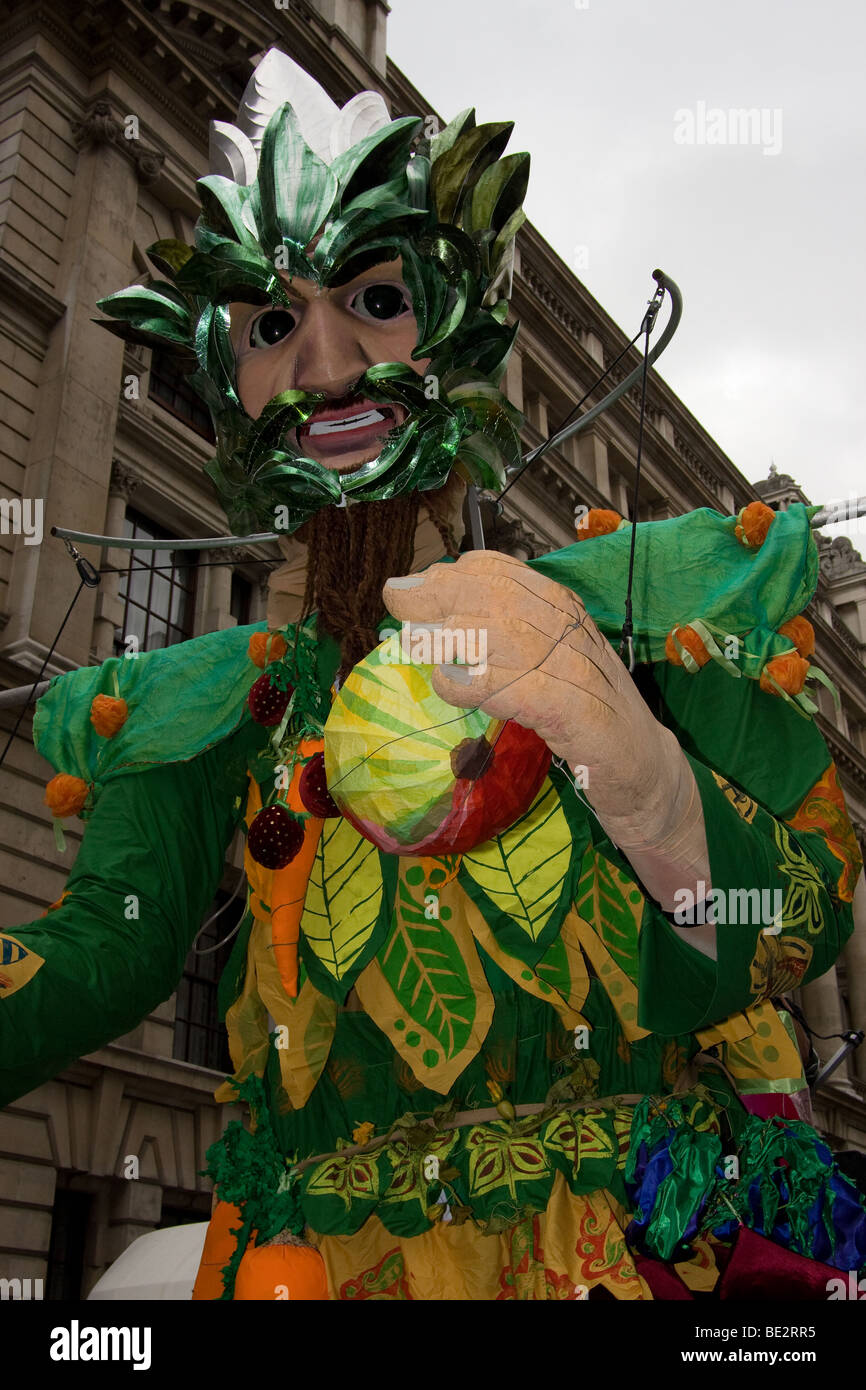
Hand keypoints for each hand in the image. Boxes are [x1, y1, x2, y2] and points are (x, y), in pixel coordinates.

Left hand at [384, 550, 713, 931]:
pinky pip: (519, 687)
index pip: (502, 572)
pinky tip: (450, 686)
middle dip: (440, 593)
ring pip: (505, 633)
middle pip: (497, 595)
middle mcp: (570, 630)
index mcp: (562, 611)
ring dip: (451, 633)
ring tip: (414, 642)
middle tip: (397, 603)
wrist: (644, 772)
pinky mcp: (577, 712)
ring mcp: (576, 668)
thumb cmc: (586, 718)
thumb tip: (431, 622)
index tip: (411, 587)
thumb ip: (499, 640)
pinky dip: (478, 683)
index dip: (451, 572)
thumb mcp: (542, 667)